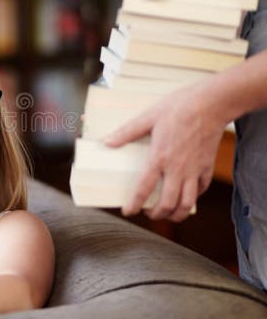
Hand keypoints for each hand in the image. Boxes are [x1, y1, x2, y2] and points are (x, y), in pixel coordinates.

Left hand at [103, 87, 225, 221]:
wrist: (211, 103)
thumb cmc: (179, 107)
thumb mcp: (148, 117)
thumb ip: (127, 132)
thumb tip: (106, 142)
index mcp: (159, 157)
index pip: (143, 189)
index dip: (134, 204)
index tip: (128, 212)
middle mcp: (177, 168)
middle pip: (167, 204)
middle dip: (157, 214)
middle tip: (149, 213)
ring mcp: (194, 170)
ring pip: (187, 203)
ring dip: (176, 214)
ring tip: (168, 213)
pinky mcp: (207, 166)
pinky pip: (201, 189)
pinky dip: (194, 198)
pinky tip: (186, 197)